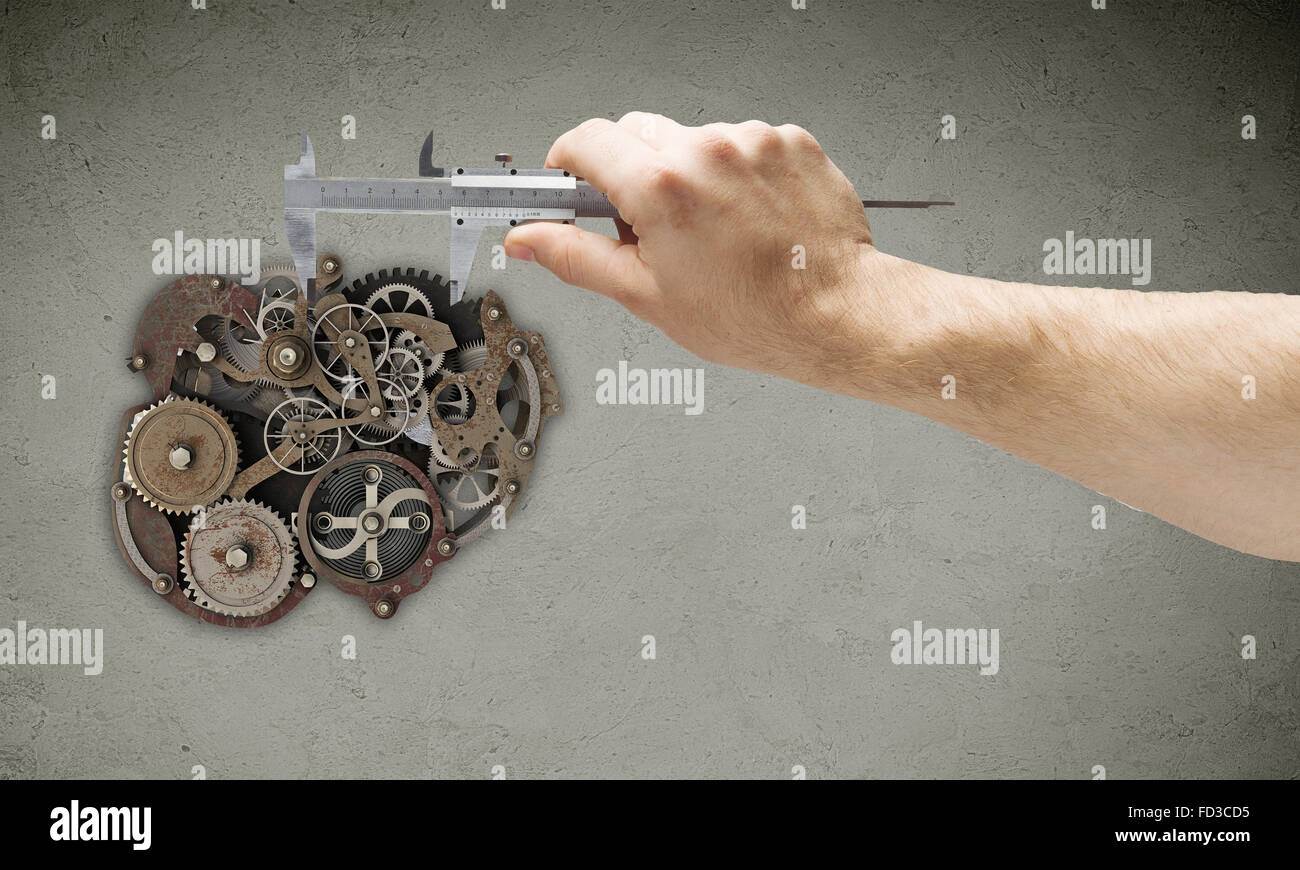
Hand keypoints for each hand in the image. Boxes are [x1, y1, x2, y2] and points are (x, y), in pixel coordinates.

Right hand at [503, 113, 878, 383]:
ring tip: (711, 232)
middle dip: (627, 173)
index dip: (567, 165)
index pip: (584, 141)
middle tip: (645, 227)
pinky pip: (741, 144)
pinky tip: (747, 218)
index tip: (568, 184)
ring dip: (686, 175)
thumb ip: (576, 257)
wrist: (835, 313)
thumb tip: (528, 240)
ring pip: (690, 141)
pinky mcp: (789, 141)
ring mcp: (752, 141)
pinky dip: (734, 174)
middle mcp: (705, 151)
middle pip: (634, 133)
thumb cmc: (753, 316)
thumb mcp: (646, 296)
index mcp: (660, 187)